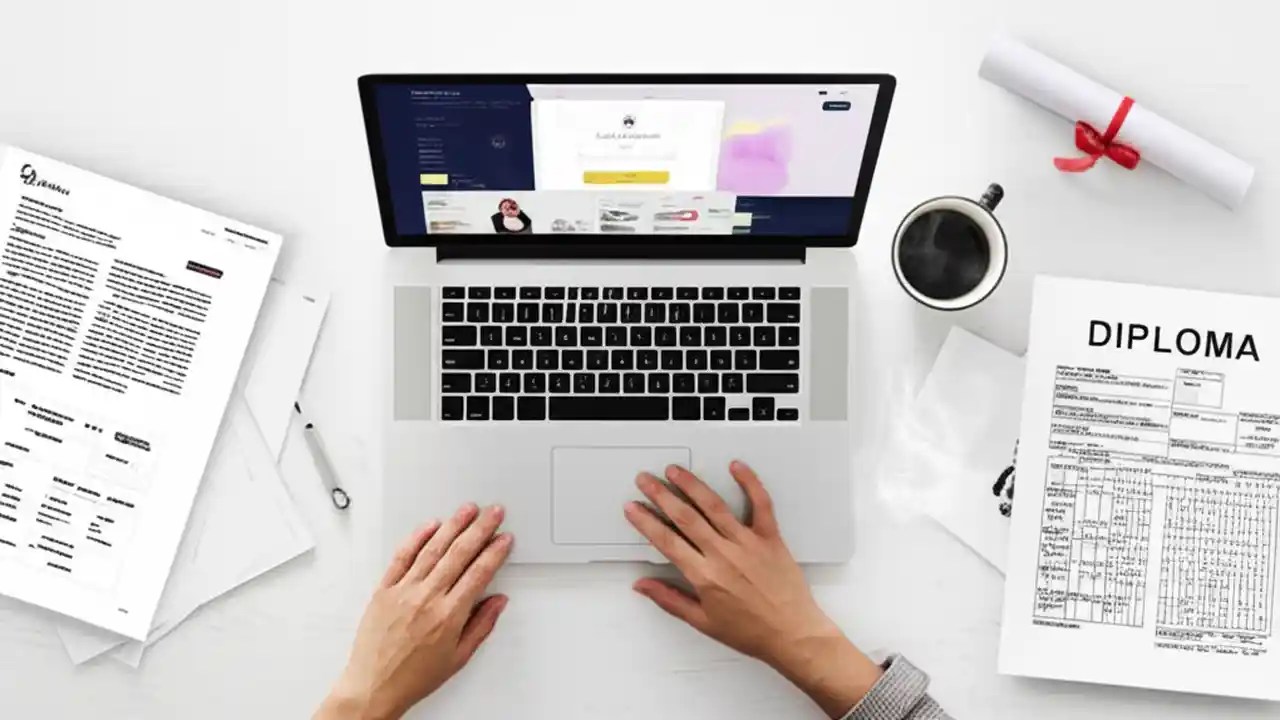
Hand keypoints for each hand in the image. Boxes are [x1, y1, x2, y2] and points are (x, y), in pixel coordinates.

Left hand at [316, 504, 513, 719]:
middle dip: (480, 529)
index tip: (504, 540)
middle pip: (459, 554)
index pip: (479, 573)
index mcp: (448, 616)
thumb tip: (497, 602)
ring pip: (433, 549)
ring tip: (467, 510)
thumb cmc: (413, 677)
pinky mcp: (384, 590)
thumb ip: (481, 626)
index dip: (495, 552)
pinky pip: (401, 557)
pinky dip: (416, 539)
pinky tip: (429, 526)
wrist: (373, 687)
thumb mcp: (458, 657)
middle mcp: (426, 598)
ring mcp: (403, 591)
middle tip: (493, 513)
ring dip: (453, 526)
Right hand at [625, 462, 881, 718]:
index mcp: (705, 576)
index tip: (633, 507)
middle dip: (661, 495)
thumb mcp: (703, 622)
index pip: (667, 541)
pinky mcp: (770, 538)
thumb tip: (642, 586)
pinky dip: (750, 483)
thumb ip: (670, 599)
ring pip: (714, 506)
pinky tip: (736, 467)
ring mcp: (748, 543)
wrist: (793, 635)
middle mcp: (724, 555)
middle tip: (646, 480)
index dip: (646, 522)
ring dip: (692, 485)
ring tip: (675, 471)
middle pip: (685, 517)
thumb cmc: (752, 632)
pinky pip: (761, 504)